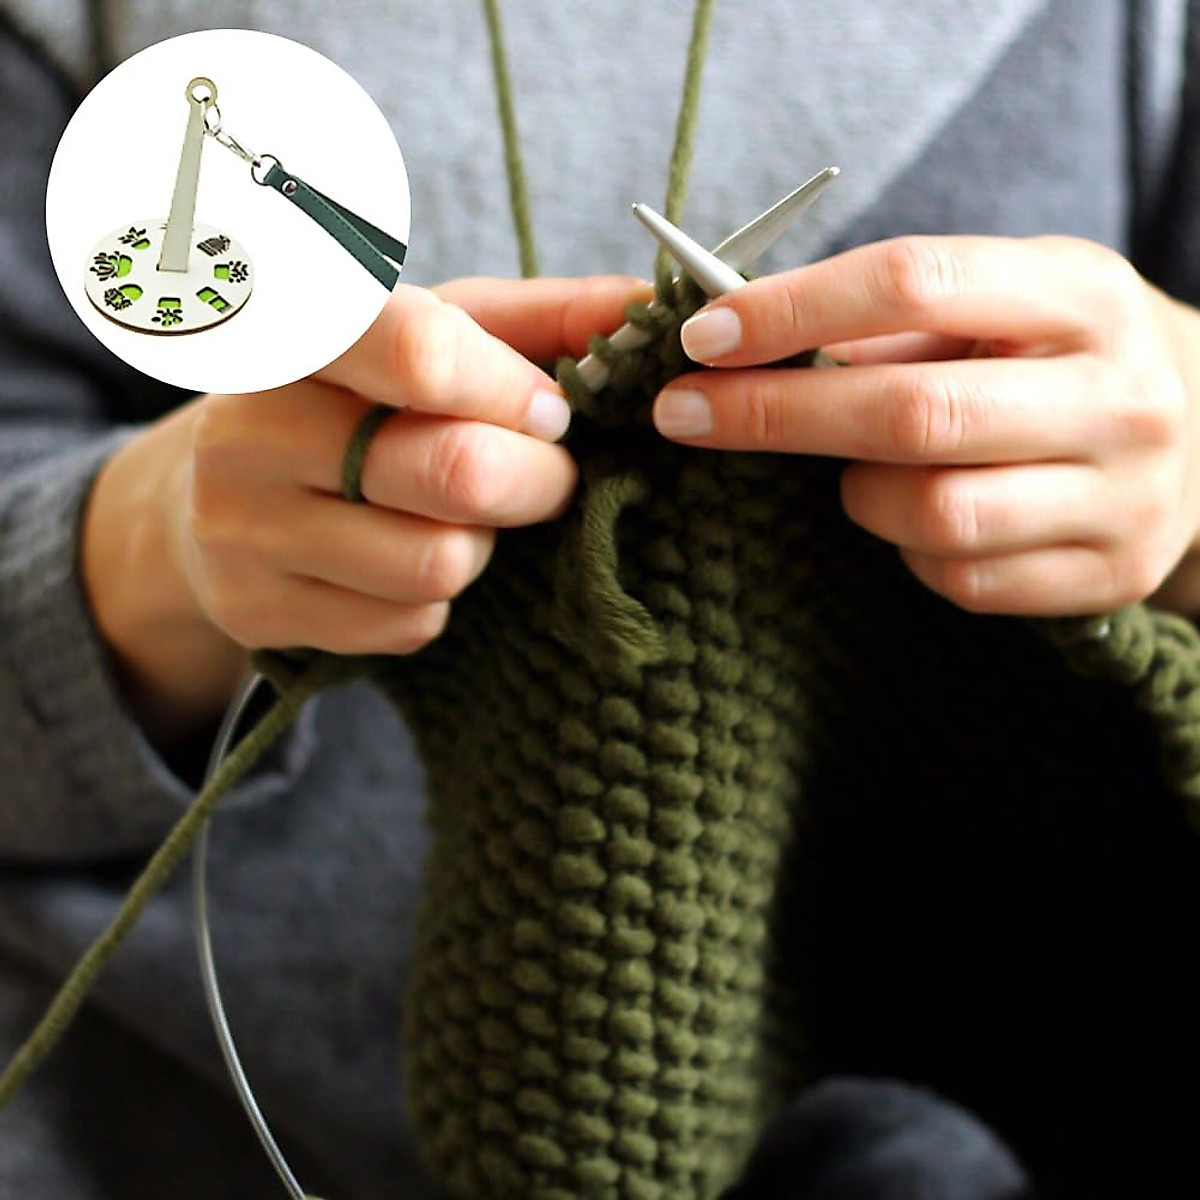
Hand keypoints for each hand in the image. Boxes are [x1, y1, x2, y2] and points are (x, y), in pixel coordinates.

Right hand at [83, 275, 646, 745]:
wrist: (215, 488)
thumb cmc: (358, 394)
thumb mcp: (438, 331)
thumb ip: (542, 318)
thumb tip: (655, 307)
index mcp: (299, 330)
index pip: (421, 350)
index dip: (513, 390)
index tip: (548, 408)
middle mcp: (250, 427)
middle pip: (456, 472)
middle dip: (535, 480)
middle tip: (542, 474)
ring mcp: (243, 527)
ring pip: (437, 563)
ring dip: (483, 546)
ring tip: (461, 517)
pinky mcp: (256, 609)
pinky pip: (406, 624)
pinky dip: (437, 600)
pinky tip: (407, 560)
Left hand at [650, 234, 1199, 617]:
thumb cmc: (1057, 357)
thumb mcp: (1000, 302)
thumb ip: (889, 316)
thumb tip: (740, 337)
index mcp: (1079, 294)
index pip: (914, 282)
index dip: (793, 311)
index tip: (703, 336)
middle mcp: (1116, 396)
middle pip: (911, 413)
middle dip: (776, 416)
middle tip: (683, 413)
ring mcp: (1121, 496)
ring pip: (932, 514)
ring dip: (861, 495)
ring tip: (863, 471)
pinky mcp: (1106, 574)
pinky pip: (960, 581)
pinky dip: (911, 553)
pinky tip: (920, 519)